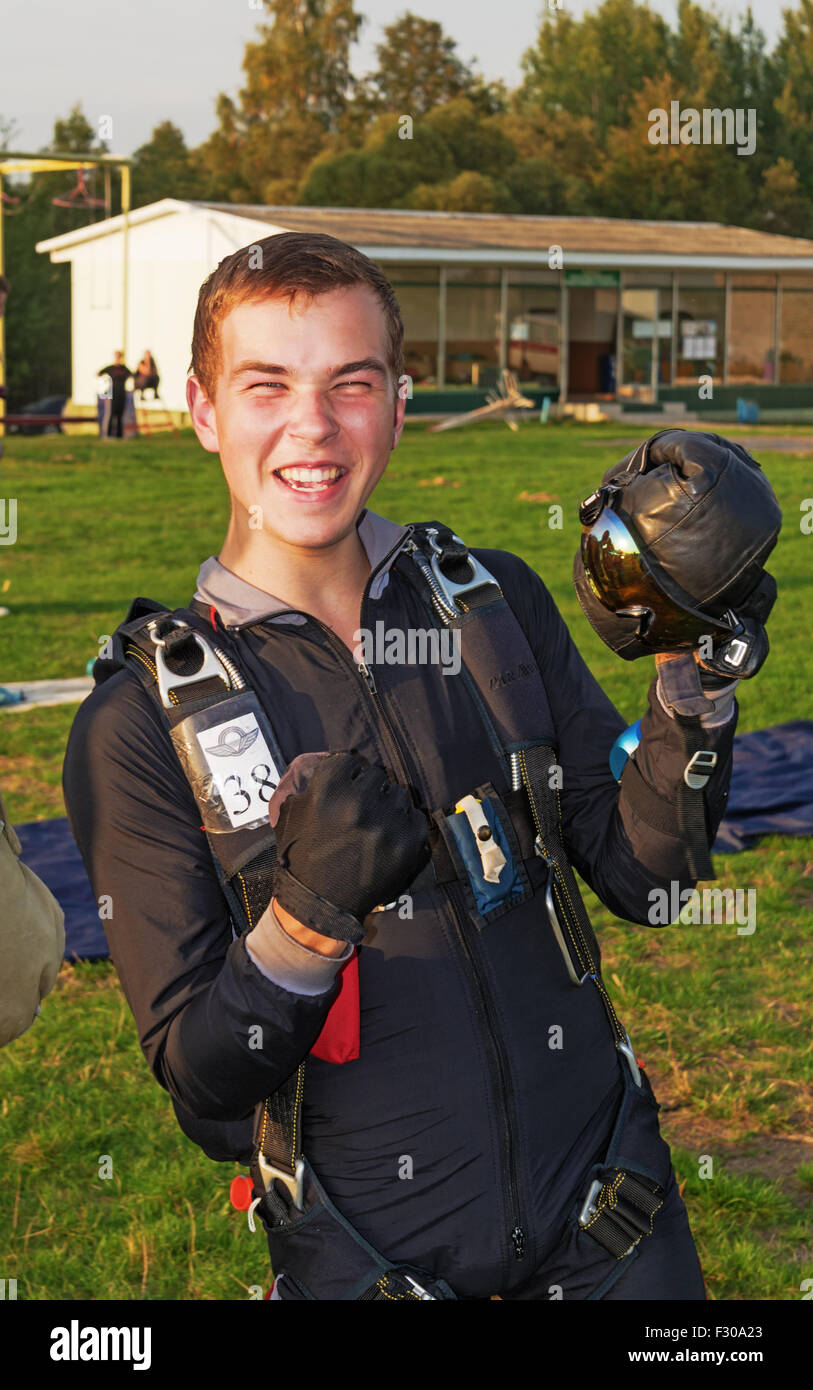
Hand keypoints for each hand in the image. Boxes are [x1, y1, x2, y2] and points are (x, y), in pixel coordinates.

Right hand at [269, 752, 430, 944]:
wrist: (319, 903)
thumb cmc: (302, 857)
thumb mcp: (292, 813)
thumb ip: (309, 781)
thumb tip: (326, 758)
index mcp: (328, 790)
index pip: (348, 760)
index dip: (346, 775)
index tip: (345, 788)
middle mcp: (359, 802)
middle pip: (376, 775)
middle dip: (367, 789)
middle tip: (360, 808)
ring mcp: (387, 823)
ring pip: (398, 793)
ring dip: (388, 805)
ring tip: (375, 824)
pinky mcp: (407, 843)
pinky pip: (415, 816)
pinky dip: (405, 824)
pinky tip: (389, 836)